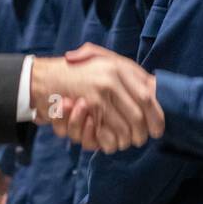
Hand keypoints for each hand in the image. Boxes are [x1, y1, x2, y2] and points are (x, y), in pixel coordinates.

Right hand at [30, 46, 163, 152]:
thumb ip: (126, 71)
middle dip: (141, 132)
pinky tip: (110, 141)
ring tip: (126, 141)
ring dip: (126, 139)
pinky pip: (106, 132)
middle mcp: (112, 79)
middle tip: (141, 140)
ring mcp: (99, 94)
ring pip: (124, 127)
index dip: (156, 115)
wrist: (44, 76)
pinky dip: (109, 140)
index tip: (158, 129)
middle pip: (138, 116)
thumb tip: (154, 86)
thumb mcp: (101, 61)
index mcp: (119, 67)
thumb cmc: (76, 70)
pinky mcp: (87, 107)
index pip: (147, 96)